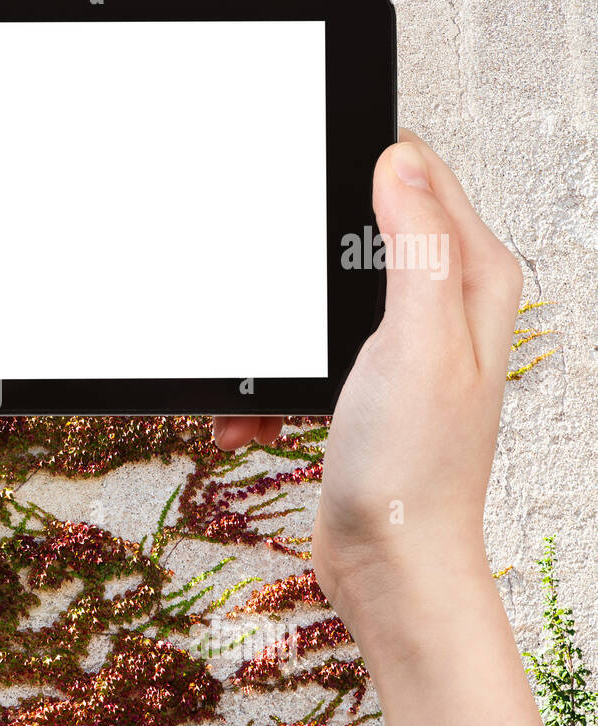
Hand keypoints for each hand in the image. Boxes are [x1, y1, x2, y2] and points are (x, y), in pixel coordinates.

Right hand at [213, 129, 522, 622]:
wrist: (390, 563)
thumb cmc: (413, 468)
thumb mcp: (415, 340)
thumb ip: (416, 245)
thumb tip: (398, 162)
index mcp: (471, 282)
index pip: (422, 178)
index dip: (364, 169)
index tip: (306, 181)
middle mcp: (443, 310)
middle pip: (357, 239)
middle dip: (301, 266)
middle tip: (273, 292)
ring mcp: (401, 352)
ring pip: (317, 305)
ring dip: (277, 339)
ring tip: (259, 378)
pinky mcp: (362, 391)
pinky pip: (301, 362)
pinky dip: (271, 387)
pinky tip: (255, 417)